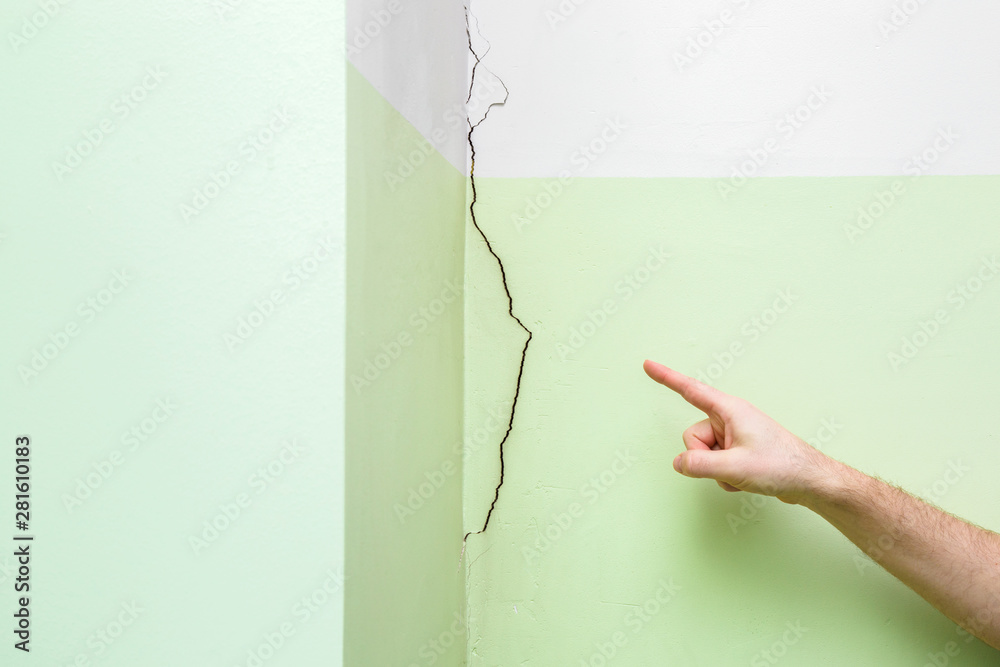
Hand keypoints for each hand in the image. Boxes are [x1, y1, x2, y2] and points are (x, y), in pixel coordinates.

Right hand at [643, 359, 834, 504]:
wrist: (809, 481)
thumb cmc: (781, 466)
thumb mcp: (734, 467)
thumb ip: (699, 465)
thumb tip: (679, 463)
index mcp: (729, 410)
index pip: (690, 390)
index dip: (666, 378)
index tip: (648, 365)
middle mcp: (730, 419)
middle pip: (693, 435)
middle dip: (703, 457)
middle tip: (727, 467)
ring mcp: (734, 435)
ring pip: (704, 452)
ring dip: (717, 469)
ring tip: (742, 474)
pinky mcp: (739, 450)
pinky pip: (716, 463)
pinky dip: (725, 476)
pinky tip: (745, 480)